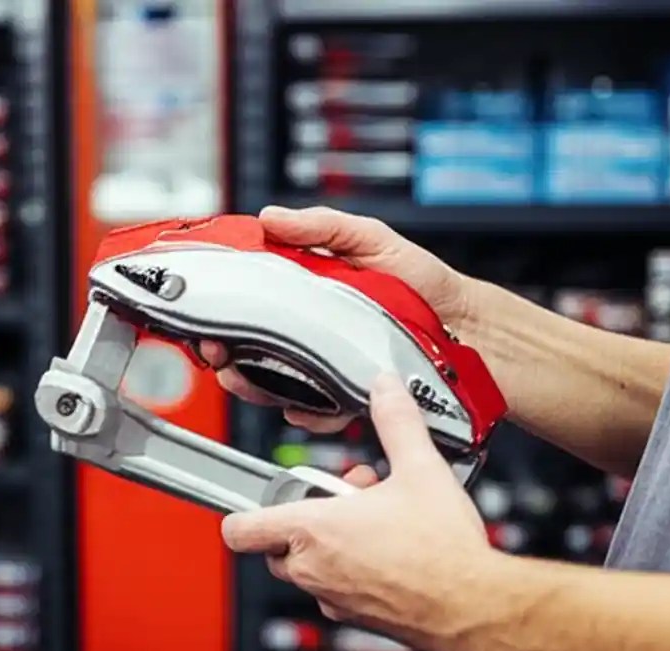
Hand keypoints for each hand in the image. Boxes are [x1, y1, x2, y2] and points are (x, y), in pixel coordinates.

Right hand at [200, 205, 474, 432]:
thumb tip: (271, 217)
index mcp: (305, 291)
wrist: (467, 330)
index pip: (249, 299)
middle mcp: (309, 331)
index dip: (220, 306)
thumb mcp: (371, 239)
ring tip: (245, 378)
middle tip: (216, 351)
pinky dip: (306, 414)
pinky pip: (313, 412)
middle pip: (248, 346)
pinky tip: (306, 407)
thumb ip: (321, 227)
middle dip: (224, 352)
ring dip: (251, 385)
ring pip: (271, 384)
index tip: (202, 310)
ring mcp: (324, 367)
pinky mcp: (345, 398)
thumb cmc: (424, 282)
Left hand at [220, 373, 496, 650]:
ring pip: (306, 566)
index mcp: (313, 531)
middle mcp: (313, 569)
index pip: (240, 529)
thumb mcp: (421, 470)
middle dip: (304, 515)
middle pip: (275, 542)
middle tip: (344, 499)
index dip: (243, 511)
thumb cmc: (444, 553)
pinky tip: (387, 550)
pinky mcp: (354, 618)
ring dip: (327, 542)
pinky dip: (348, 569)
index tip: (263, 496)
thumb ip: (396, 423)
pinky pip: (333, 589)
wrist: (474, 608)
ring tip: (372, 521)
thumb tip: (387, 392)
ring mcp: (332, 598)